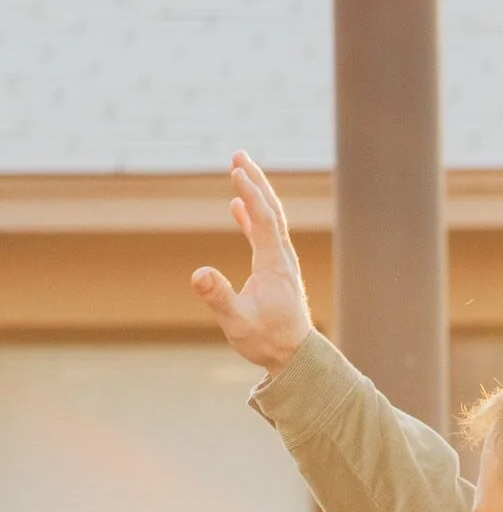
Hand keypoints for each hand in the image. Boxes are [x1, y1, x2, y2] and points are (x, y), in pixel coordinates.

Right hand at [191, 151, 312, 372]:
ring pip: (270, 219)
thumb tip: (198, 273)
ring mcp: (281, 262)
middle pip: (271, 210)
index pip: (263, 220)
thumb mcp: (237, 323)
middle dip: (255, 181)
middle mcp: (282, 258)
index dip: (250, 194)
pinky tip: (236, 207)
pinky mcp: (276, 268)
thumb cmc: (266, 341)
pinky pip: (264, 234)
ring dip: (255, 193)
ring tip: (238, 169)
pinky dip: (251, 216)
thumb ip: (218, 297)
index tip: (236, 171)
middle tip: (238, 154)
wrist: (294, 356)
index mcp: (274, 265)